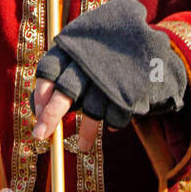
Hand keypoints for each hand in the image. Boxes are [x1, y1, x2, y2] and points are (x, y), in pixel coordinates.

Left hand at [30, 0, 187, 152]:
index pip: (50, 68)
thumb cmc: (108, 51)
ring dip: (86, 131)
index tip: (38, 112)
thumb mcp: (87, 46)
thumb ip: (65, 69)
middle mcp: (91, 58)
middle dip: (52, 116)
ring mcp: (112, 73)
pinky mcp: (132, 87)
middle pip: (66, 90)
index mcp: (76, 45)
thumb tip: (38, 105)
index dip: (41, 93)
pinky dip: (112, 123)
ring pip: (92, 108)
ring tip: (82, 147)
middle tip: (40, 135)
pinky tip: (110, 128)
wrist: (153, 44)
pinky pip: (116, 113)